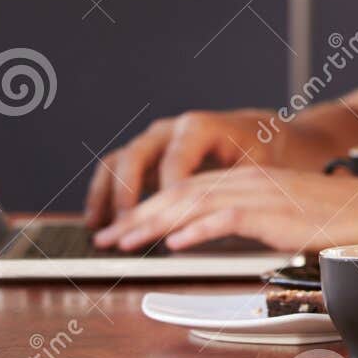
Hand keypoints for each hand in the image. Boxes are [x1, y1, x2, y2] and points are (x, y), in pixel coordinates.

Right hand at [84, 108, 286, 228]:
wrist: (256, 135)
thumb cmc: (259, 154)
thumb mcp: (257, 169)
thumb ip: (236, 190)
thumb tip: (219, 221)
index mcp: (199, 128)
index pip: (174, 162)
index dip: (165, 195)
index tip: (162, 225)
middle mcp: (169, 130)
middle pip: (135, 157)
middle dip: (126, 195)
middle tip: (123, 228)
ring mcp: (153, 141)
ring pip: (117, 163)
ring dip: (106, 196)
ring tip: (101, 229)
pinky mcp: (144, 155)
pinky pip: (113, 170)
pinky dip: (102, 194)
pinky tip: (98, 222)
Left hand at [91, 165, 357, 252]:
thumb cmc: (333, 218)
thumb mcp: (278, 215)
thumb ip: (244, 219)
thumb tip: (208, 234)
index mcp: (248, 179)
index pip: (187, 189)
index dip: (149, 207)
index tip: (122, 227)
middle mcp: (249, 181)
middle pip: (182, 194)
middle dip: (139, 215)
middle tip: (107, 237)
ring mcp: (261, 194)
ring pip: (195, 204)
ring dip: (155, 224)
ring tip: (126, 242)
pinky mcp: (274, 212)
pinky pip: (227, 219)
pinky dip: (198, 230)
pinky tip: (175, 243)